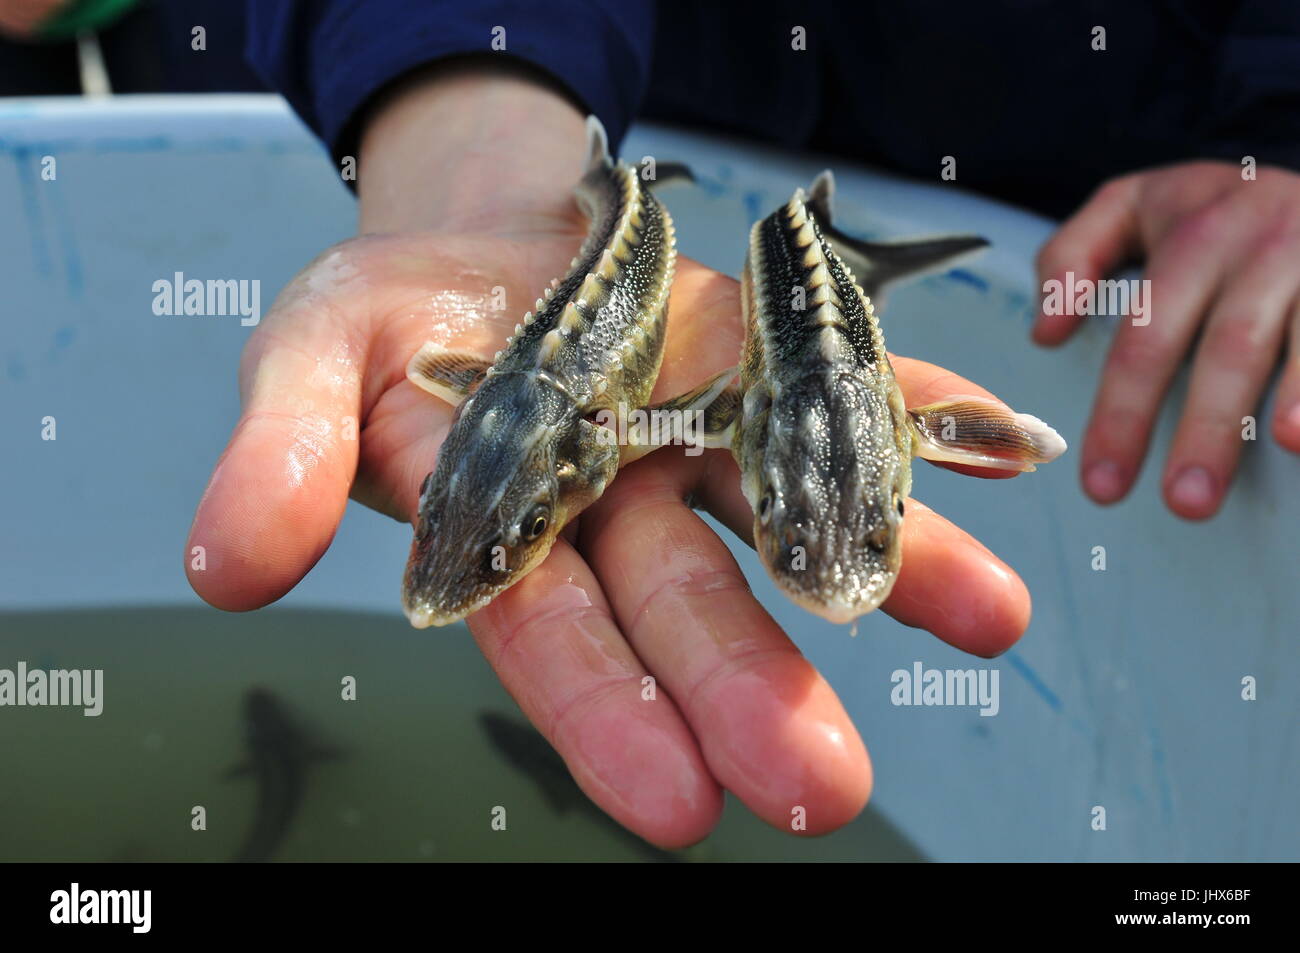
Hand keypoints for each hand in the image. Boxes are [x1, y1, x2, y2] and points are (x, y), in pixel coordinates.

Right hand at [185, 63, 1031, 847]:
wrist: (488, 237)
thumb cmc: (395, 313)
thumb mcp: (311, 356)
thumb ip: (282, 456)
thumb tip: (230, 565)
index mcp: (514, 521)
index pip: (558, 636)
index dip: (609, 715)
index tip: (674, 806)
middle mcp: (626, 498)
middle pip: (690, 602)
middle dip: (750, 688)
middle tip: (822, 786)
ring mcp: (708, 429)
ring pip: (797, 507)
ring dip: (892, 560)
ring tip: (986, 611)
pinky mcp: (767, 355)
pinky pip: (852, 381)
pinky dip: (925, 411)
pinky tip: (1001, 444)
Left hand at [1034, 161, 1299, 518]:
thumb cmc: (1210, 207)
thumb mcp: (1132, 205)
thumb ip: (1072, 256)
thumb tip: (1045, 332)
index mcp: (1190, 237)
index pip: (1145, 337)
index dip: (1122, 414)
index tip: (1103, 482)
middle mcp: (1260, 246)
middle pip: (1227, 347)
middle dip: (1205, 429)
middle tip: (1185, 503)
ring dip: (1298, 395)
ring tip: (1289, 449)